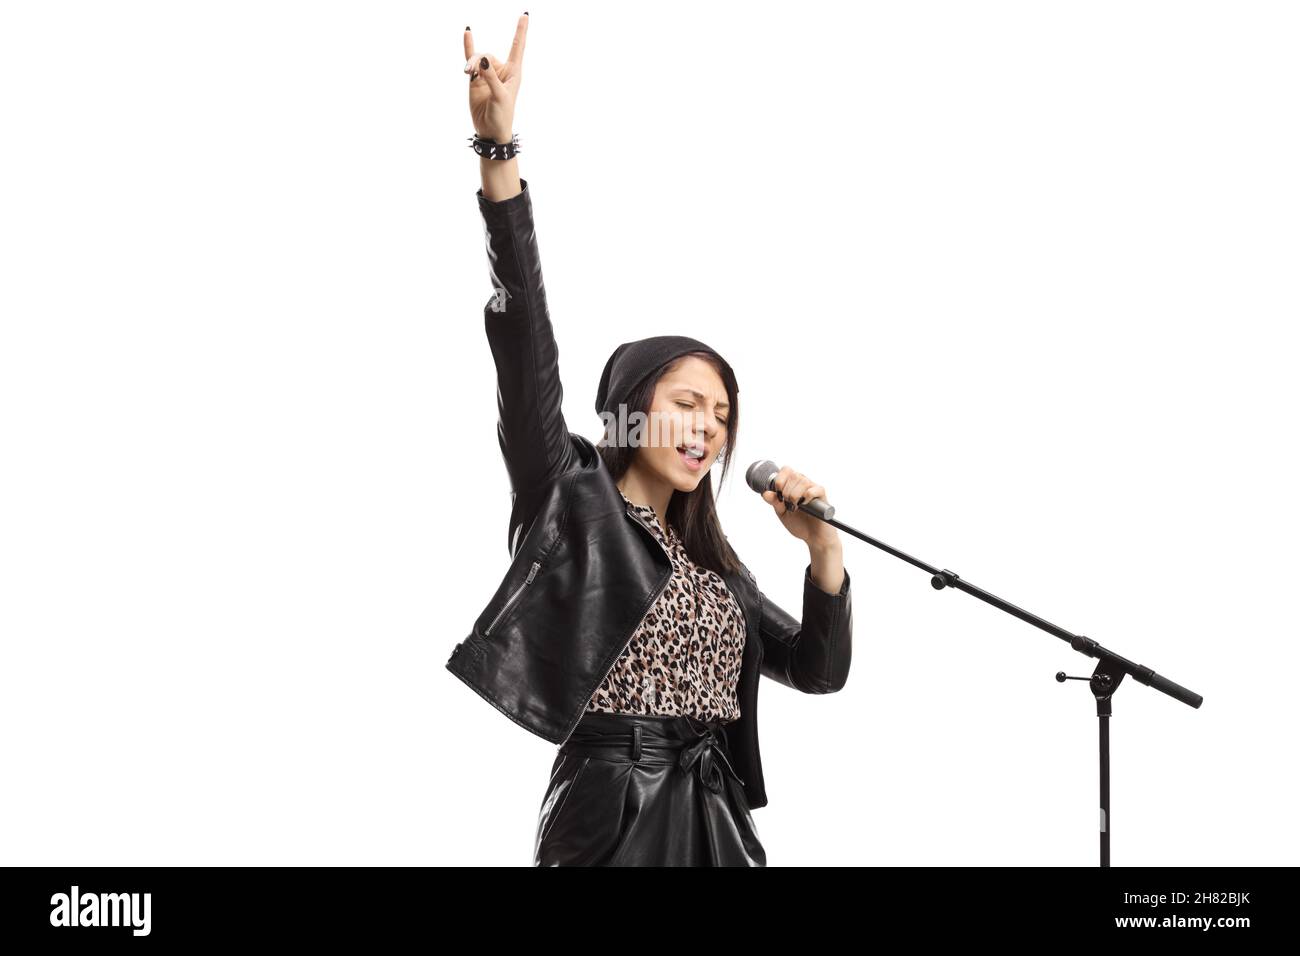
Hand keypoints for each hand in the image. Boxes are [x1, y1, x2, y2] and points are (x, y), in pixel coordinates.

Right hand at [463, 15, 527, 142]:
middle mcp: (501, 70)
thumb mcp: (500, 96)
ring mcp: (487, 74)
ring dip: (471, 64)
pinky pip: (471, 61)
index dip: (521, 31)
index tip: (525, 15)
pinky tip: (468, 33)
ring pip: (477, 60)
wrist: (490, 130)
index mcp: (513, 72)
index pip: (518, 47)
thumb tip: (482, 59)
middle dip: (477, 60)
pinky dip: (469, 48)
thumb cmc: (502, 115)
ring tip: (466, 73)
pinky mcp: (476, 80)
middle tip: (469, 71)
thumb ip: (491, 77)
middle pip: (487, 55)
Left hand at [760, 465, 840, 549]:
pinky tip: (805, 505)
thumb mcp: (782, 513)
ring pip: (803, 481)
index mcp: (793, 484)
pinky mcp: (822, 496)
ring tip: (796, 506)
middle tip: (788, 504)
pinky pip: (814, 490)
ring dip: (795, 495)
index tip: (779, 495)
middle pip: (793, 474)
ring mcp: (814, 488)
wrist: (813, 537)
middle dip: (786, 491)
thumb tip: (765, 493)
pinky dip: (807, 497)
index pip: (786, 469)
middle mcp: (804, 483)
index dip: (780, 480)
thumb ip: (775, 502)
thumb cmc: (799, 523)